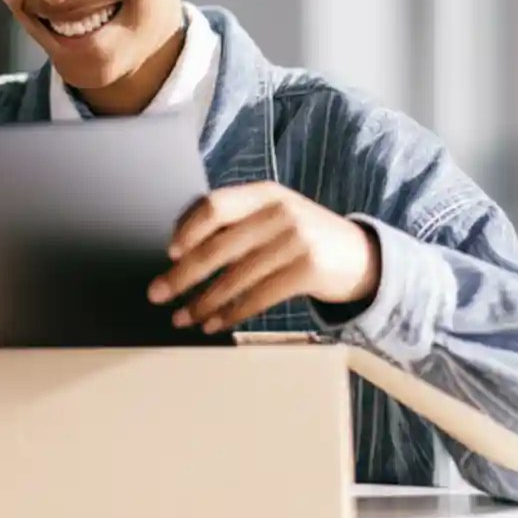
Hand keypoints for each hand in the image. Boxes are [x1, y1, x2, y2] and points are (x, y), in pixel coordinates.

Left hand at [147, 182, 379, 332]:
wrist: (359, 256)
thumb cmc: (301, 237)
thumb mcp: (274, 215)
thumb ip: (237, 222)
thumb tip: (179, 249)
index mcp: (264, 192)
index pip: (215, 206)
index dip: (188, 230)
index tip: (168, 254)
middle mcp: (280, 212)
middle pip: (218, 247)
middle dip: (182, 276)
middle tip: (157, 294)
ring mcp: (296, 240)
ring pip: (235, 278)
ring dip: (202, 303)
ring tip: (182, 319)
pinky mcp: (309, 270)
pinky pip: (258, 297)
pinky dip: (231, 314)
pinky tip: (213, 325)